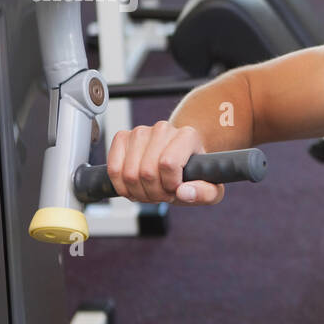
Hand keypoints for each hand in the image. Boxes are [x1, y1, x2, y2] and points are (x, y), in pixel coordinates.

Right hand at [106, 121, 224, 204]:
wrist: (178, 160)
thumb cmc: (193, 174)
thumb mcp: (210, 189)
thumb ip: (205, 193)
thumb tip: (184, 192)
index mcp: (188, 136)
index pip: (168, 163)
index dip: (169, 185)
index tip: (176, 189)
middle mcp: (163, 129)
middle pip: (147, 172)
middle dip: (154, 193)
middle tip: (162, 194)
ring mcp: (140, 132)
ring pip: (129, 173)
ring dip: (138, 192)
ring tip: (151, 191)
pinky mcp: (122, 137)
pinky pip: (113, 169)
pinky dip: (122, 186)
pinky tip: (135, 186)